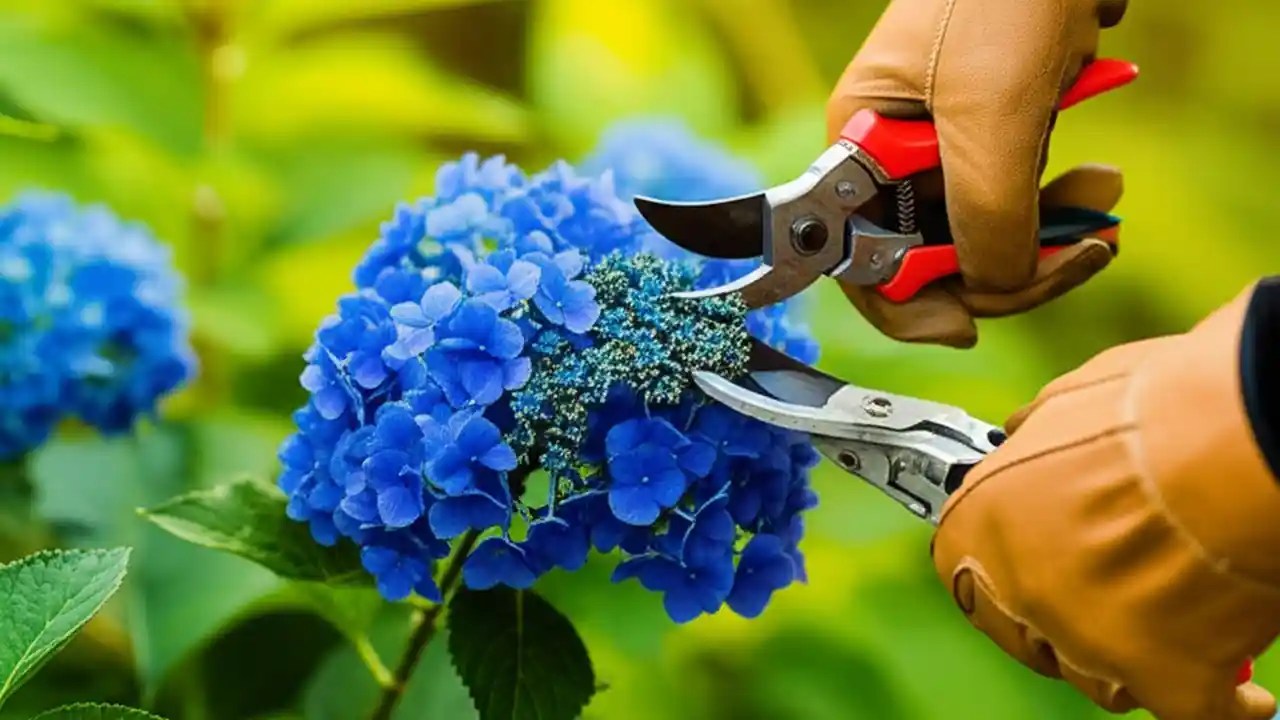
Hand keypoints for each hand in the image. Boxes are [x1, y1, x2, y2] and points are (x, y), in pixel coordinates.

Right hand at [828, 0, 1128, 347]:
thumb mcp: (992, 114)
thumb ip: (986, 216)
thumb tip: (994, 290)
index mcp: (858, 151)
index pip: (863, 262)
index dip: (910, 304)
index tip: (968, 324)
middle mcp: (892, 158)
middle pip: (935, 258)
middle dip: (1008, 265)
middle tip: (1075, 251)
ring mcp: (942, 148)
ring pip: (983, 232)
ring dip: (1045, 235)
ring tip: (1101, 203)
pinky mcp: (990, 135)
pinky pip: (1017, 196)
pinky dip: (1057, 202)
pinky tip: (1097, 187)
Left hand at [931, 280, 1279, 718]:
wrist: (1234, 441)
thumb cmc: (1160, 407)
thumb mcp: (1071, 401)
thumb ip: (1038, 435)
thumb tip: (1027, 432)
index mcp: (983, 522)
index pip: (968, 567)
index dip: (1006, 566)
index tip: (1036, 561)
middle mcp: (1022, 589)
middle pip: (1026, 631)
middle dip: (1062, 618)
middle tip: (1108, 598)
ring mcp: (1089, 641)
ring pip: (1098, 677)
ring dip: (1129, 661)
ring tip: (1176, 628)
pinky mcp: (1165, 678)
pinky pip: (1191, 710)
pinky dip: (1223, 702)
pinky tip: (1243, 691)